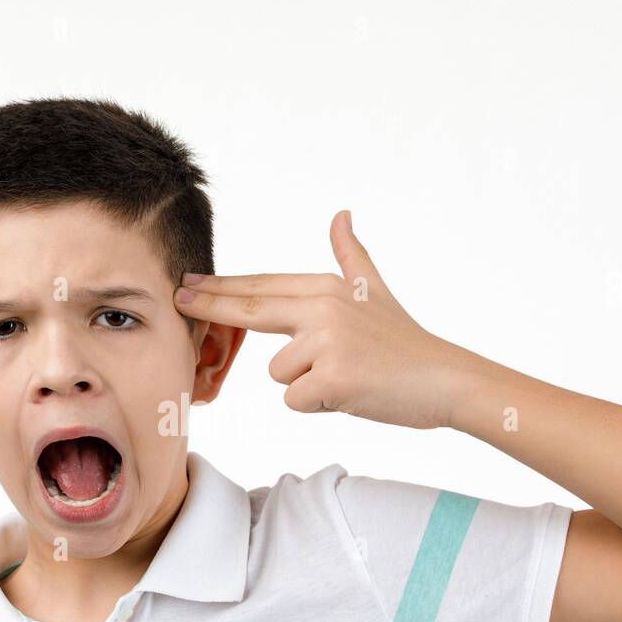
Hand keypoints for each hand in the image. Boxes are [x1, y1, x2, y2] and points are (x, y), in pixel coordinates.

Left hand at [172, 210, 473, 429]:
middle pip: (251, 309)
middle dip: (210, 305)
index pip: (262, 287)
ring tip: (345, 378)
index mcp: (327, 288)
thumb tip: (341, 215)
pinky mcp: (332, 378)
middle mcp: (323, 308)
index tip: (187, 282)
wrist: (445, 379)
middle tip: (177, 299)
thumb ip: (351, 255)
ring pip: (278, 372)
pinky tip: (350, 394)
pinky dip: (319, 406)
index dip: (222, 286)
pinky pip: (296, 400)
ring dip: (304, 384)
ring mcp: (327, 342)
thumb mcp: (374, 290)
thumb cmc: (405, 342)